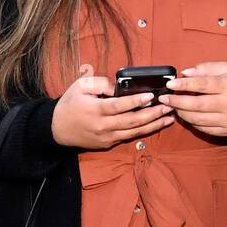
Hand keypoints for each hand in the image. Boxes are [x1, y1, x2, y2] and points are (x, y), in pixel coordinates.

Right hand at [50, 64, 174, 149]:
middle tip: (168, 105)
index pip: (118, 106)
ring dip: (153, 124)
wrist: (57, 129)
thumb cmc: (69, 104)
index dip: (135, 101)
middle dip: (153, 114)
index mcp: (95, 110)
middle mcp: (102, 126)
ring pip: (135, 132)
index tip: (150, 96)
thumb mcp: (79, 86)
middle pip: (132, 121)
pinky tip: (155, 124)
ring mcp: (106, 137)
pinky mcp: (108, 144)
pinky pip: (129, 137)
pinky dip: (144, 131)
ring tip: (169, 117)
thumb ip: (99, 83)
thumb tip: (118, 86)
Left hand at [157, 61, 226, 136]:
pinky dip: (193, 122)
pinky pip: (204, 129)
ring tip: (174, 106)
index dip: (184, 85)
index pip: (203, 85)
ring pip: (198, 119)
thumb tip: (185, 73)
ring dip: (182, 113)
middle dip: (177, 102)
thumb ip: (206, 68)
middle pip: (197, 105)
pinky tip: (187, 115)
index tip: (170, 84)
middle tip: (163, 99)